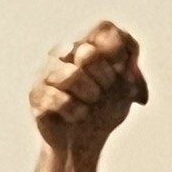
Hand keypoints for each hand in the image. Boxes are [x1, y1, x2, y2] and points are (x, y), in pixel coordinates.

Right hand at [28, 20, 148, 157]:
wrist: (84, 142)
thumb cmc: (104, 110)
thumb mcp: (128, 92)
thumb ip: (134, 75)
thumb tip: (130, 70)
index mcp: (90, 47)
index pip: (105, 29)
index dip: (120, 49)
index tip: (124, 70)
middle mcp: (66, 54)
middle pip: (88, 52)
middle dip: (106, 77)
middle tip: (104, 92)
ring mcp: (48, 73)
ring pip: (71, 76)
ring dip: (90, 96)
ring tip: (90, 104)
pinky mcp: (37, 95)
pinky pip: (58, 99)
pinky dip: (76, 111)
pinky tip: (77, 115)